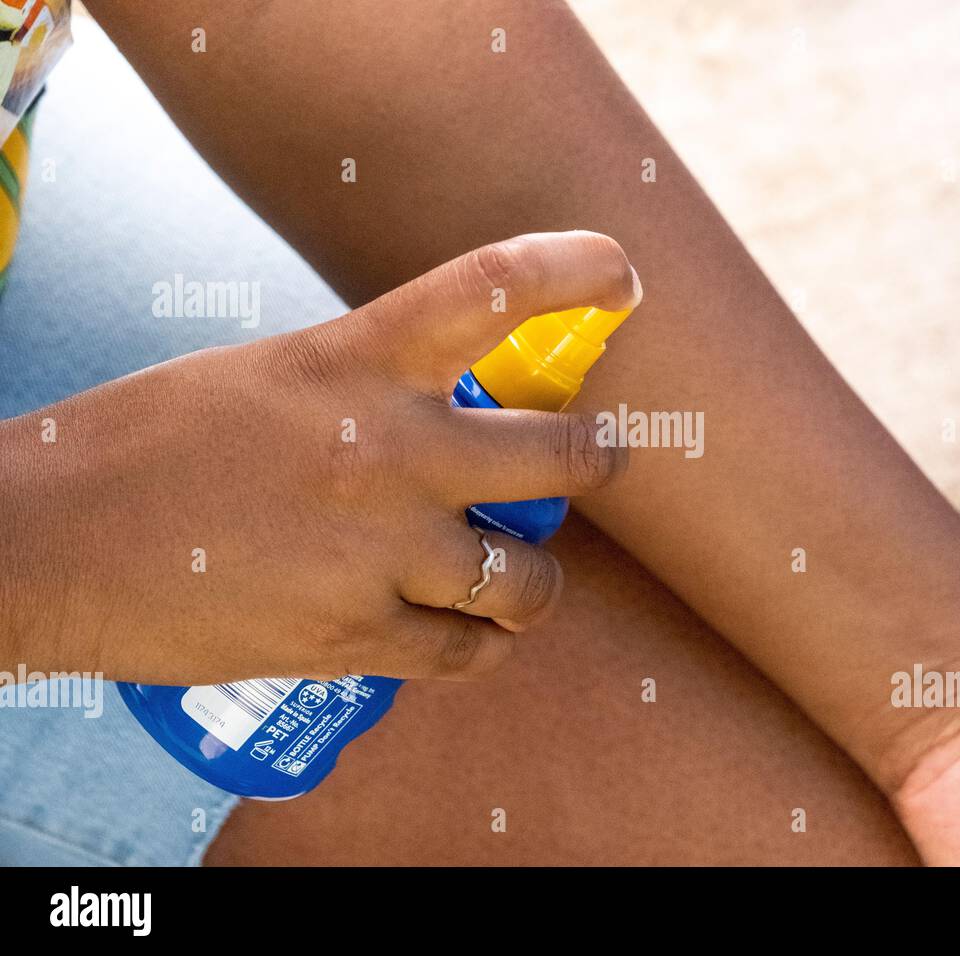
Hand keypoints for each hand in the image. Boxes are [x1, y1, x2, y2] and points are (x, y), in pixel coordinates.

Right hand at [0, 231, 639, 683]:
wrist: (52, 543)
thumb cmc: (152, 443)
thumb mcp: (272, 376)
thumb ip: (367, 385)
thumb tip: (446, 406)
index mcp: (357, 359)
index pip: (498, 286)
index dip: (580, 271)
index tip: (621, 277)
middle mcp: (389, 451)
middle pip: (566, 456)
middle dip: (601, 459)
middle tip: (603, 458)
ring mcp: (380, 552)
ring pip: (531, 581)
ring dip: (536, 582)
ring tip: (517, 579)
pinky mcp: (355, 638)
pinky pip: (468, 654)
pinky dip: (478, 647)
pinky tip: (464, 636)